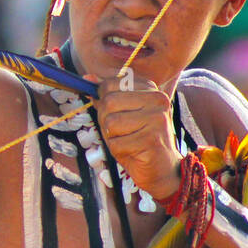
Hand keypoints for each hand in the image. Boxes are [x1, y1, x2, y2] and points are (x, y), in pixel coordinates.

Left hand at [84, 74, 181, 200]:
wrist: (161, 168)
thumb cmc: (137, 138)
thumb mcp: (121, 113)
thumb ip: (106, 95)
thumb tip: (86, 78)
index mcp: (150, 89)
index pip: (110, 83)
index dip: (103, 100)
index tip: (114, 112)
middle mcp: (157, 100)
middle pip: (108, 102)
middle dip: (106, 120)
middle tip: (121, 131)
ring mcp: (156, 119)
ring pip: (110, 123)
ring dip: (112, 136)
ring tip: (128, 140)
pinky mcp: (151, 139)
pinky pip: (116, 143)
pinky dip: (118, 150)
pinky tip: (133, 151)